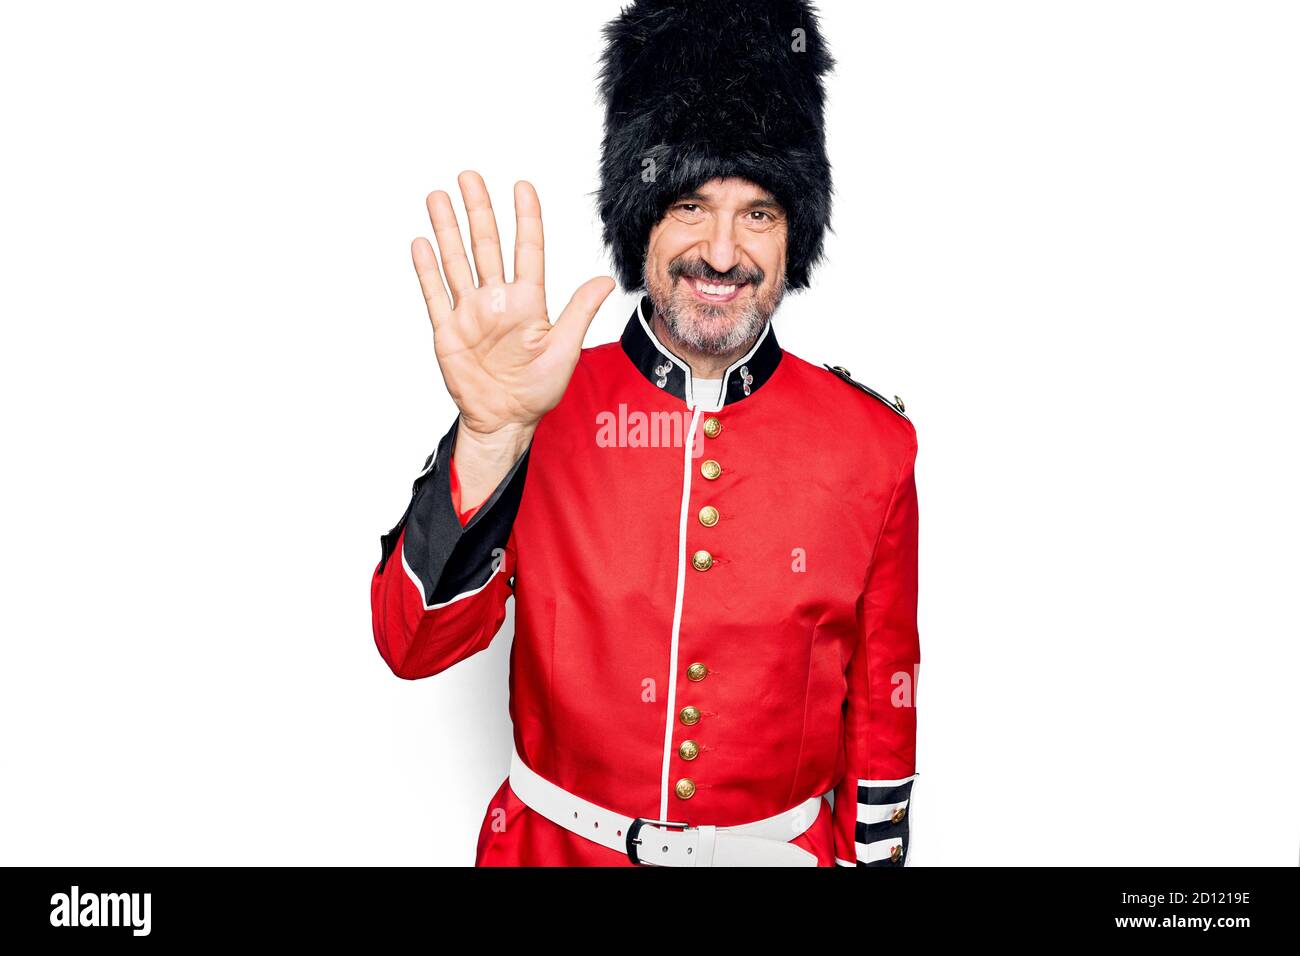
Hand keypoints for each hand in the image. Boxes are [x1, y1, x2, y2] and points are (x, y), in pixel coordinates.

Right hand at [412, 171, 615, 440]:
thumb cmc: (538, 390)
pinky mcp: (448, 331)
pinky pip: (435, 294)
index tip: (522, 186)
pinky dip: (427, 269)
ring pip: (456, 261)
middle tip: (469, 176)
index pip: (527, 249)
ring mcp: (470, 313)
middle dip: (477, 210)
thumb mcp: (564, 349)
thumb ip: (579, 312)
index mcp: (527, 301)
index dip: (525, 218)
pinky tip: (421, 242)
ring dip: (447, 229)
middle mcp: (497, 300)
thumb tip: (605, 281)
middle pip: (486, 245)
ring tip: (438, 197)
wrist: (504, 420)